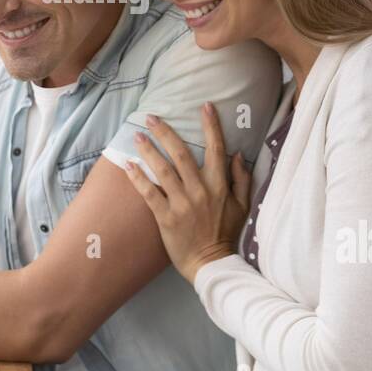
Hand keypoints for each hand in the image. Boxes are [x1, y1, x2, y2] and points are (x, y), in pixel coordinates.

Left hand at [122, 101, 252, 283]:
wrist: (211, 264)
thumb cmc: (226, 234)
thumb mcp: (242, 206)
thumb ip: (242, 179)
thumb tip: (238, 154)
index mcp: (220, 186)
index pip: (216, 149)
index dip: (211, 126)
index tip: (204, 106)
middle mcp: (200, 190)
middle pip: (181, 154)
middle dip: (166, 132)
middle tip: (151, 117)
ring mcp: (182, 204)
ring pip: (163, 170)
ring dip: (149, 150)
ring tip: (137, 136)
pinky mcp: (166, 217)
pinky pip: (149, 193)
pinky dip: (138, 178)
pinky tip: (129, 165)